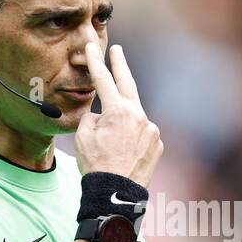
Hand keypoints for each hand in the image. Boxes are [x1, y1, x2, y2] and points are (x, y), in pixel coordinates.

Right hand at [74, 42, 162, 186]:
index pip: (104, 80)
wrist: (116, 194)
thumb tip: (102, 114)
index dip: (96, 62)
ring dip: (123, 120)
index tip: (92, 47)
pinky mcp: (157, 144)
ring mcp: (151, 130)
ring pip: (134, 116)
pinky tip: (124, 153)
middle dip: (120, 65)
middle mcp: (139, 116)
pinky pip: (142, 134)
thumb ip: (92, 117)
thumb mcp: (84, 136)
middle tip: (117, 50)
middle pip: (128, 84)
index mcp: (117, 111)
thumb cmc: (96, 165)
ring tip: (112, 139)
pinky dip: (133, 138)